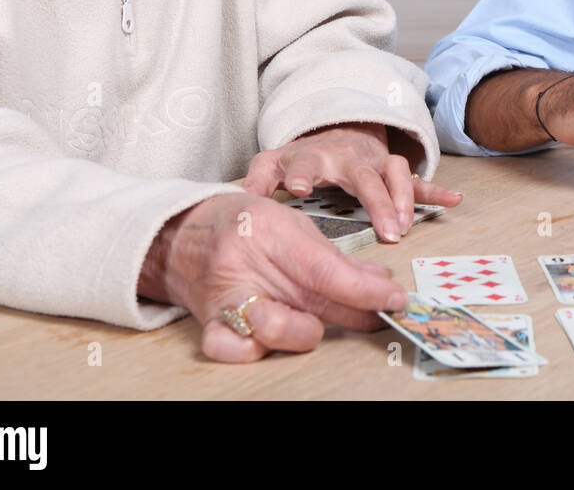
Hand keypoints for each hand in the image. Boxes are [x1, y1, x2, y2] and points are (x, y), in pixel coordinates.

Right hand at [138, 192, 409, 362]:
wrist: (178, 233)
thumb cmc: (242, 224)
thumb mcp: (291, 223)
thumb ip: (333, 256)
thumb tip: (380, 284)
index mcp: (268, 231)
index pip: (325, 271)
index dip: (365, 291)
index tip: (395, 299)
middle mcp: (243, 265)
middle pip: (310, 302)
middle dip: (355, 314)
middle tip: (378, 315)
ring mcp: (223, 297)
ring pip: (276, 331)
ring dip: (308, 332)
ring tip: (315, 321)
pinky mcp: (208, 323)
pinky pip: (238, 350)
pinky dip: (261, 349)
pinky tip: (273, 337)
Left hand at [243, 122, 460, 242]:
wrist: (336, 134)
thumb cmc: (303, 158)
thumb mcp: (274, 162)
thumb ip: (258, 179)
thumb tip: (244, 199)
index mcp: (315, 156)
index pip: (307, 161)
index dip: (303, 171)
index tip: (301, 186)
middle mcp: (350, 158)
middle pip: (364, 176)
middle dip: (375, 201)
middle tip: (385, 230)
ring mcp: (376, 163)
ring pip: (397, 175)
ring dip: (404, 199)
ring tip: (406, 226)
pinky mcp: (394, 171)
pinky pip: (419, 181)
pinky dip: (437, 190)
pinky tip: (454, 199)